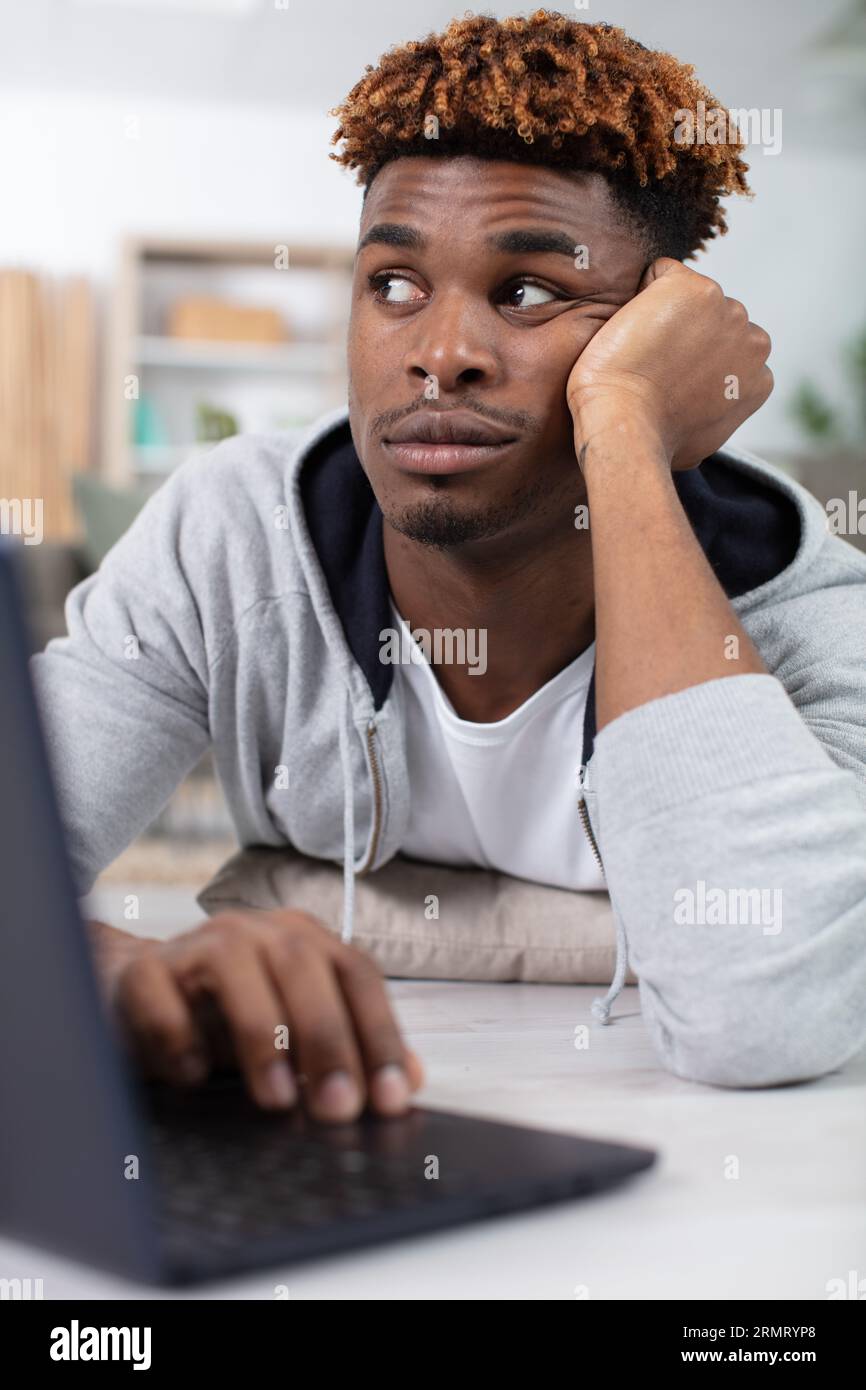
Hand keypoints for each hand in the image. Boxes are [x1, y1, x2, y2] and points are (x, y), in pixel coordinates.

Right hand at [89, 912, 424, 1122]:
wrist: (137, 995)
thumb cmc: (228, 1016)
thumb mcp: (295, 1030)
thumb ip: (351, 1046)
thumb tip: (409, 1080)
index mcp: (303, 939)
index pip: (356, 975)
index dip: (379, 1033)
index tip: (391, 1095)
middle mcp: (255, 931)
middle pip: (304, 966)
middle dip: (327, 1039)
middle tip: (339, 1107)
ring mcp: (196, 944)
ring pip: (235, 969)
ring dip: (262, 1036)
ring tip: (274, 1099)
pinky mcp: (144, 972)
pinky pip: (162, 998)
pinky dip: (181, 1039)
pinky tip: (193, 1077)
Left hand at [566, 258, 772, 471]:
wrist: (628, 423)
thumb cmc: (655, 440)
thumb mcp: (704, 437)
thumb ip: (719, 410)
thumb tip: (707, 411)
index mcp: (760, 375)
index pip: (727, 350)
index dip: (691, 362)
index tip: (669, 380)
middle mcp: (753, 338)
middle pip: (712, 321)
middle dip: (683, 334)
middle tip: (651, 364)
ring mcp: (726, 309)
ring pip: (688, 297)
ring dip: (664, 312)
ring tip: (639, 350)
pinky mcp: (694, 288)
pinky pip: (661, 273)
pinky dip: (642, 292)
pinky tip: (630, 326)